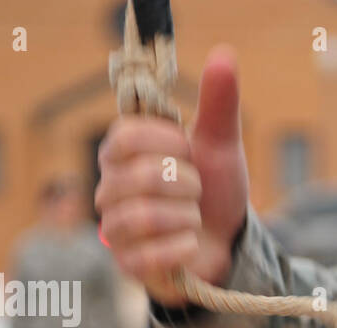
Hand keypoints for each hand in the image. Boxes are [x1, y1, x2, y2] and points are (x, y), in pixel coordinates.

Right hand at [96, 46, 249, 303]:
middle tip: (196, 190)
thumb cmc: (214, 192)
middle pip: (138, 176)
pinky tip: (190, 244)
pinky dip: (182, 247)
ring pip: (142, 216)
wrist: (226, 245)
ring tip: (194, 217)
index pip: (125, 136)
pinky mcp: (127, 265)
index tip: (189, 151)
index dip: (167, 143)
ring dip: (186, 216)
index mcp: (123, 153)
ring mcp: (115, 228)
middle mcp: (110, 188)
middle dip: (186, 183)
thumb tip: (224, 54)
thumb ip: (218, 104)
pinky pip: (149, 255)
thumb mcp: (221, 146)